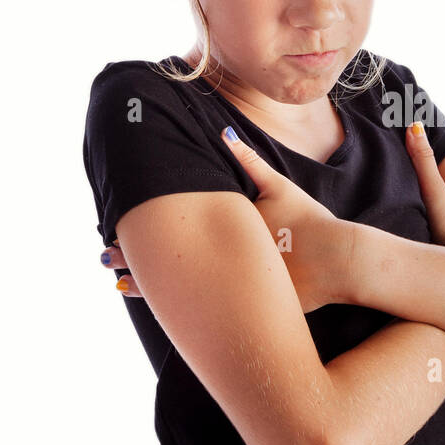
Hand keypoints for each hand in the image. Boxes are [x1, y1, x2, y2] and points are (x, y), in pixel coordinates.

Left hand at [99, 126, 354, 313]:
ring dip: (149, 289)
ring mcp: (235, 291)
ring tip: (118, 285)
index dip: (137, 237)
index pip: (172, 234)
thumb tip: (222, 129)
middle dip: (134, 262)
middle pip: (168, 263)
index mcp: (225, 233)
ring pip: (180, 292)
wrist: (341, 263)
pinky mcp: (250, 311)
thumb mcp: (280, 188)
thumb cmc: (310, 223)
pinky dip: (182, 313)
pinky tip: (163, 314)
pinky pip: (206, 315)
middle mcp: (225, 263)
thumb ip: (249, 162)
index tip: (108, 236)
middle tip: (103, 259)